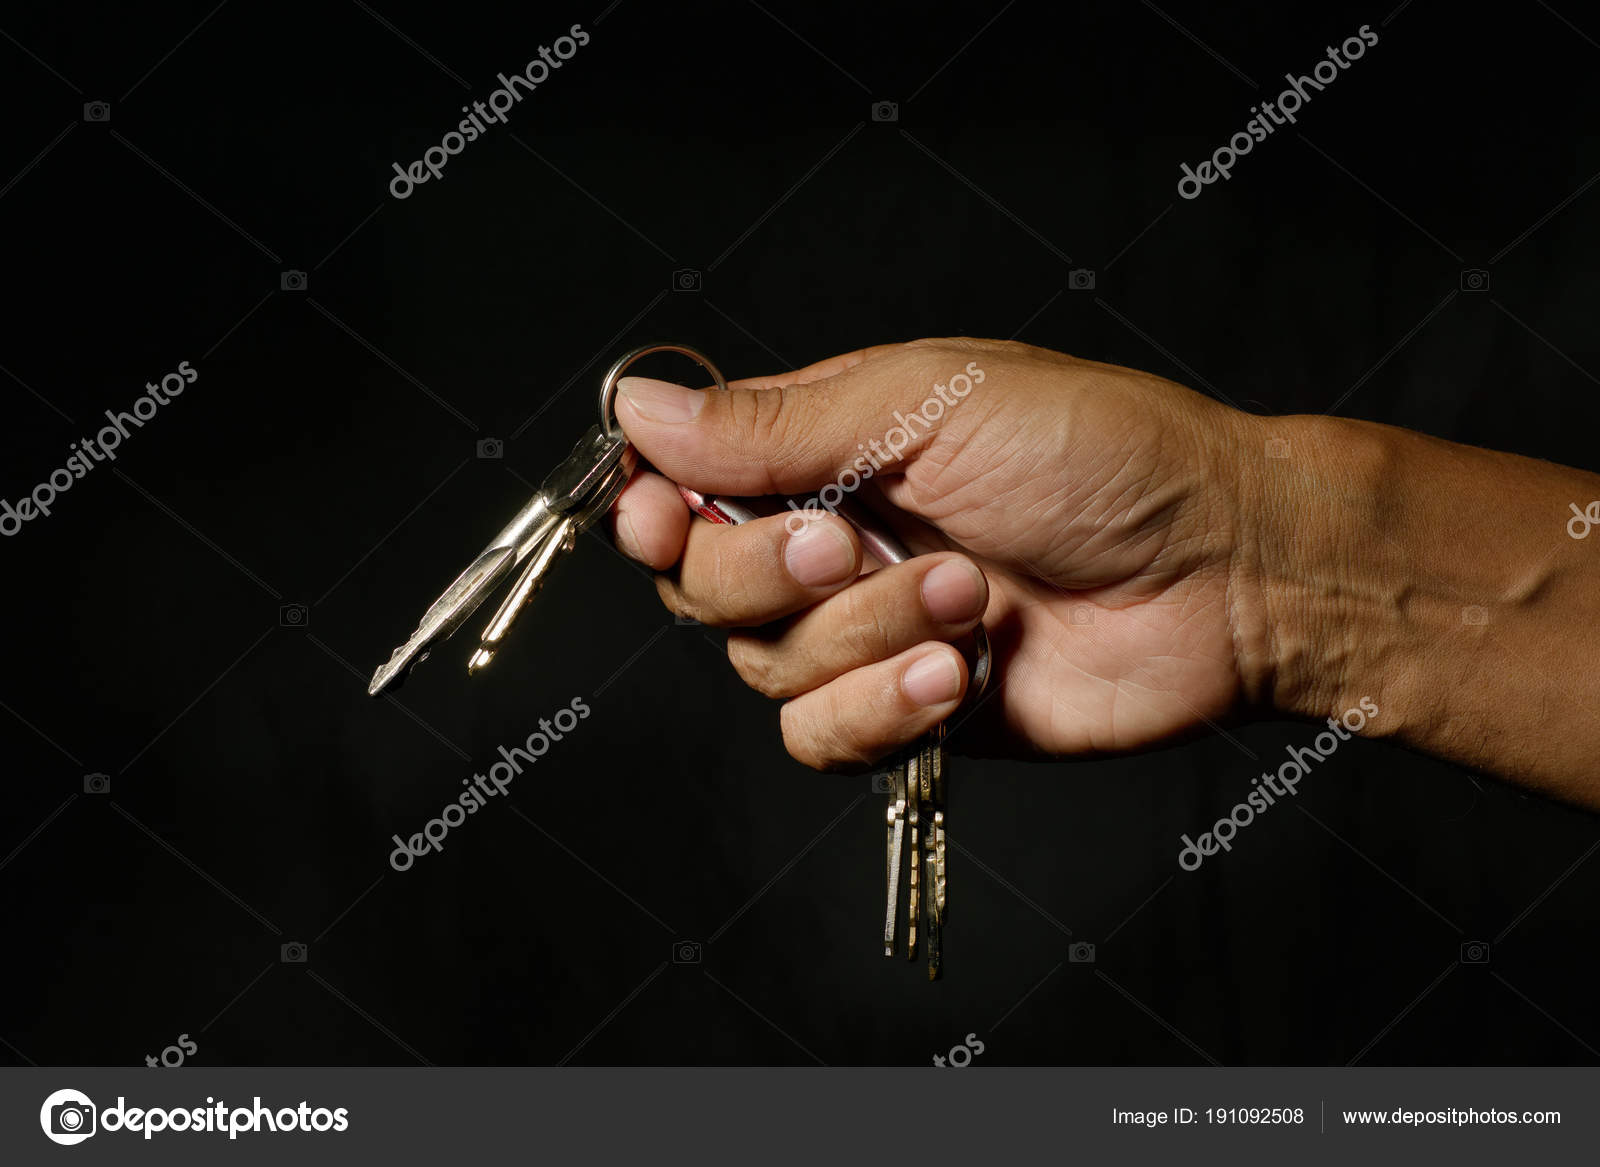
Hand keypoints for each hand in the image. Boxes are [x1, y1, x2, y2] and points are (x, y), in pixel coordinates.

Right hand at [609, 338, 1258, 769]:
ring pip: (762, 666)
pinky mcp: (909, 712)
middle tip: (854, 541)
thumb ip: (776, 423)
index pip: (685, 486)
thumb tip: (642, 409)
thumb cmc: (1102, 454)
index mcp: (829, 447)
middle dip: (765, 571)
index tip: (659, 516)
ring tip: (966, 596)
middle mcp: (836, 539)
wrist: (1226, 572)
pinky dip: (877, 709)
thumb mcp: (929, 404)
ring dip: (857, 634)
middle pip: (702, 584)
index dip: (654, 508)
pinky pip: (820, 737)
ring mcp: (871, 630)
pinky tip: (956, 674)